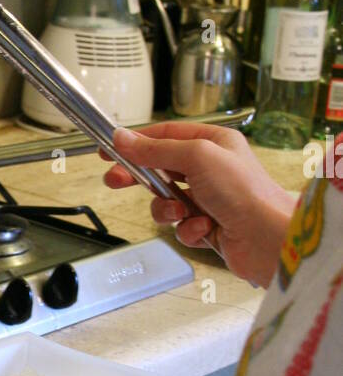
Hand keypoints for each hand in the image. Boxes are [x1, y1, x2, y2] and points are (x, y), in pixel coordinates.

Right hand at [100, 122, 294, 286]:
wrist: (268, 239)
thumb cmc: (244, 192)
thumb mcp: (197, 157)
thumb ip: (156, 149)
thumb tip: (123, 138)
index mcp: (213, 143)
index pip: (165, 135)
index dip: (135, 141)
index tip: (108, 148)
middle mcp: (212, 168)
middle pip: (161, 168)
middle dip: (140, 178)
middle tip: (115, 181)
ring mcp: (210, 198)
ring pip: (167, 201)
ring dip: (168, 209)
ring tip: (182, 212)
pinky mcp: (210, 225)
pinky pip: (182, 226)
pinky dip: (188, 229)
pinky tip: (205, 229)